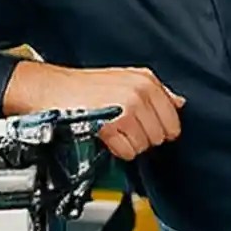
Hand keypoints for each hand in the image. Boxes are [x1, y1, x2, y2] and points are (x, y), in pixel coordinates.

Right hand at [3, 61, 186, 160]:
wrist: (52, 89)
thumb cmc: (85, 85)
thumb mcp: (126, 79)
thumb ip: (156, 91)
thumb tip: (178, 103)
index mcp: (147, 81)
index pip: (173, 120)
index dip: (159, 129)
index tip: (144, 127)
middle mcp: (140, 92)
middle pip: (159, 136)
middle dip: (143, 137)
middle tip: (123, 128)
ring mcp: (127, 108)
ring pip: (144, 146)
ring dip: (129, 144)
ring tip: (113, 130)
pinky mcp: (111, 125)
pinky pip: (127, 152)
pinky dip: (117, 150)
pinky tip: (106, 137)